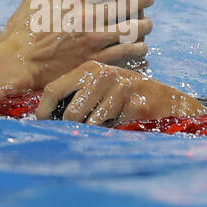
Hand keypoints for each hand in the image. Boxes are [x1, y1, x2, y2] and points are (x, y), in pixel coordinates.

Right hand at [0, 0, 152, 90]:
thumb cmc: (25, 27)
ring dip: (143, 25)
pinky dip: (137, 48)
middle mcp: (88, 16)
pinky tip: (140, 46)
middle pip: (128, 4)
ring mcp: (93, 40)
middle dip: (142, 0)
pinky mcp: (95, 61)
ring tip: (147, 23)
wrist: (17, 62)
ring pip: (131, 29)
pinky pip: (126, 53)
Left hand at [36, 61, 203, 124]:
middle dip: (68, 129)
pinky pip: (108, 128)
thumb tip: (46, 116)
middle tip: (70, 138)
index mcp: (89, 68)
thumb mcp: (101, 87)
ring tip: (98, 132)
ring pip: (88, 122)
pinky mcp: (133, 104)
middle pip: (70, 111)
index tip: (40, 127)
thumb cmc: (126, 96)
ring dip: (90, 133)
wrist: (165, 100)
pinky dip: (107, 134)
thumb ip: (78, 94)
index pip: (52, 89)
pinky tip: (116, 128)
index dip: (43, 111)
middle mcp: (102, 74)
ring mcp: (119, 88)